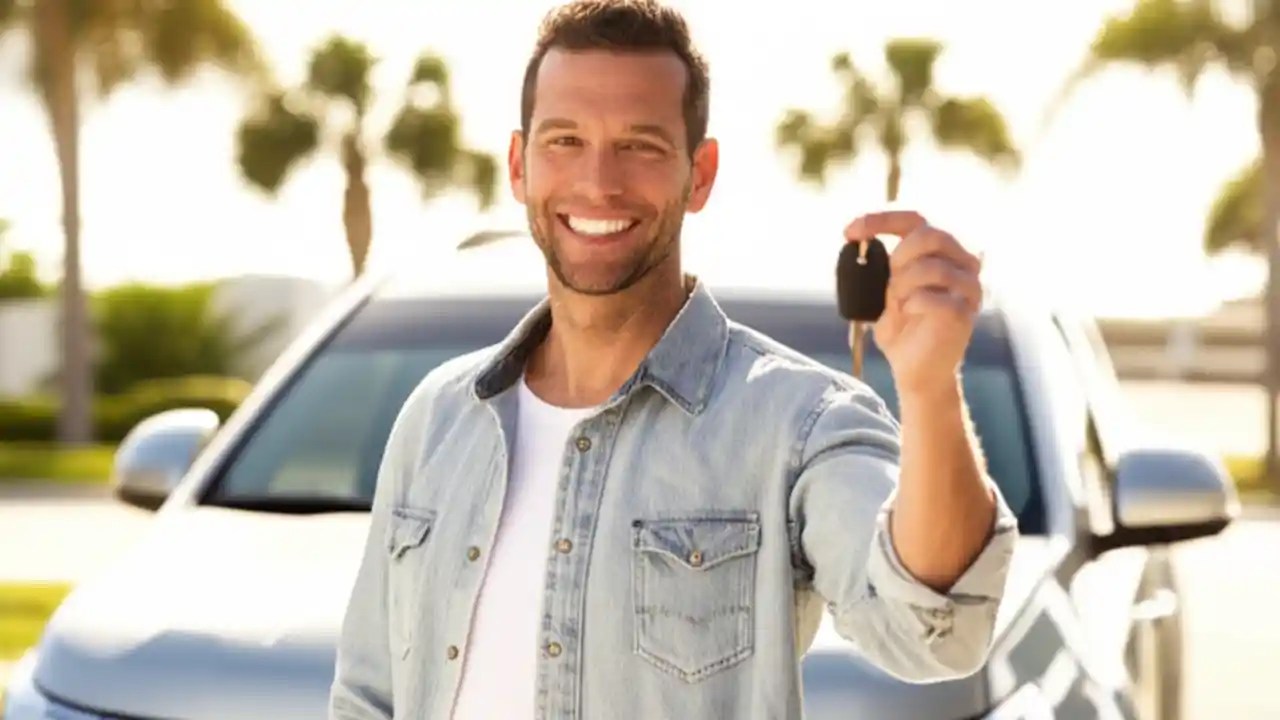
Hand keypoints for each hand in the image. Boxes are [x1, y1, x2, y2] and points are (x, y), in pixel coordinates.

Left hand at [844, 210, 981, 396]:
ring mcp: (968, 288)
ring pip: (932, 267)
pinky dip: (911, 305)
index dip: (881, 220)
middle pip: (931, 234)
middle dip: (899, 256)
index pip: (915, 220)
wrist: (916, 372)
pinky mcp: (964, 313)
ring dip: (902, 286)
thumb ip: (879, 265)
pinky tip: (908, 314)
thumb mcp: (884, 290)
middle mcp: (962, 264)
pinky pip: (931, 297)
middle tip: (887, 281)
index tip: (849, 233)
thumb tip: (856, 240)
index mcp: (942, 252)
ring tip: (898, 305)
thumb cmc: (902, 329)